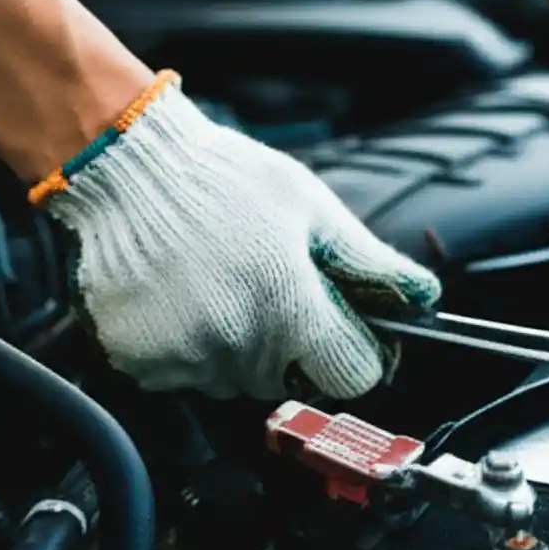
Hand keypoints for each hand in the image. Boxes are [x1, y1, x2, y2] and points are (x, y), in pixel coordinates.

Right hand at [44, 83, 439, 398]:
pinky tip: (182, 298)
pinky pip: (183, 377)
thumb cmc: (224, 180)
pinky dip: (187, 348)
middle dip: (291, 348)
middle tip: (267, 290)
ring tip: (220, 286)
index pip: (352, 377)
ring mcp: (185, 357)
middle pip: (291, 381)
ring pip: (236, 382)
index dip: (354, 355)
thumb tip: (424, 297)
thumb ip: (369, 262)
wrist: (124, 166)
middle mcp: (238, 342)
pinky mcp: (140, 362)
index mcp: (290, 306)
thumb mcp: (312, 209)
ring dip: (238, 350)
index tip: (341, 332)